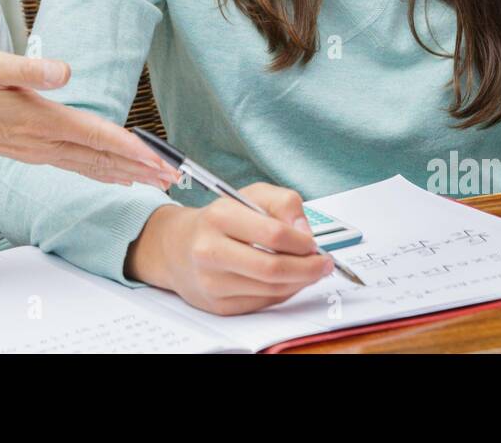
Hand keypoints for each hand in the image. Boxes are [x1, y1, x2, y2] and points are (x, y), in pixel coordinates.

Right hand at [0, 51, 179, 187]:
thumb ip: (28, 69)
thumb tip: (64, 72)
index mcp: (42, 119)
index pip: (95, 136)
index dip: (129, 148)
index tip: (157, 158)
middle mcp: (46, 142)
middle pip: (102, 159)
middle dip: (140, 168)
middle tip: (174, 176)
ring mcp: (42, 152)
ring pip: (93, 167)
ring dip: (127, 173)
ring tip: (158, 180)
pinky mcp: (37, 153)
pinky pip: (79, 167)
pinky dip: (104, 172)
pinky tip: (119, 177)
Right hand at [125, 182, 335, 314]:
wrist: (177, 246)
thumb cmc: (220, 219)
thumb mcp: (250, 195)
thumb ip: (284, 203)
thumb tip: (305, 232)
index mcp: (220, 217)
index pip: (273, 234)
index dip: (302, 243)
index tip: (314, 244)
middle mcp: (211, 251)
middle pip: (273, 268)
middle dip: (308, 269)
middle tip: (323, 264)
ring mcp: (212, 282)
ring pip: (271, 290)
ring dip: (299, 282)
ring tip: (308, 271)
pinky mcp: (218, 305)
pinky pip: (263, 303)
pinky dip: (282, 293)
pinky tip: (286, 281)